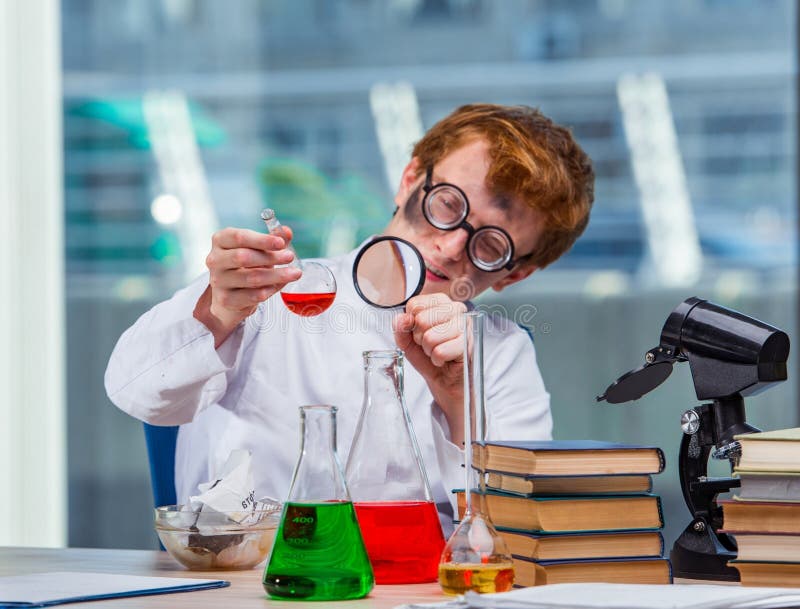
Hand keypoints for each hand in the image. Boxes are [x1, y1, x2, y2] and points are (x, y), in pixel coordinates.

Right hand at [194, 227, 301, 346]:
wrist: (232, 294)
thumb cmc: (246, 265)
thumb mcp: (259, 249)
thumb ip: (273, 239)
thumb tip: (287, 232)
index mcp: (221, 240)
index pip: (239, 237)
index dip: (262, 240)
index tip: (281, 243)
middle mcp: (215, 259)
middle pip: (243, 257)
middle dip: (270, 257)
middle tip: (290, 257)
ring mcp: (218, 281)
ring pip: (250, 278)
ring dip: (276, 275)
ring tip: (294, 273)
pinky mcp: (226, 299)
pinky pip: (251, 296)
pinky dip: (268, 290)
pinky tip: (278, 286)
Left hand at [393, 293, 468, 444]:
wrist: (445, 380)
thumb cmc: (429, 356)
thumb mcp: (407, 340)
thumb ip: (401, 327)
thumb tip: (403, 319)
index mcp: (441, 302)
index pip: (415, 304)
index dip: (411, 324)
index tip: (420, 332)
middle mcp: (455, 309)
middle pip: (422, 320)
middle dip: (420, 339)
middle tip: (429, 345)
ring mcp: (464, 325)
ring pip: (430, 337)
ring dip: (429, 350)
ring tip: (437, 352)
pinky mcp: (467, 343)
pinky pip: (440, 351)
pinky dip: (437, 360)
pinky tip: (445, 359)